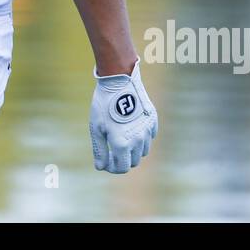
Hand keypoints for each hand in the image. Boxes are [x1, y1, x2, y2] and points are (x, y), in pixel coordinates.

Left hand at [89, 56, 157, 173]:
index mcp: (122, 144)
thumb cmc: (104, 105)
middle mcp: (138, 141)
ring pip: (143, 151)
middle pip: (134, 161)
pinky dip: (142, 138)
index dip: (112, 167)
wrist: (119, 81)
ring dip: (133, 150)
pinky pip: (149, 137)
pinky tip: (131, 128)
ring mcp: (147, 131)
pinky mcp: (153, 121)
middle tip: (112, 151)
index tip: (106, 162)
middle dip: (123, 159)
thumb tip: (101, 167)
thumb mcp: (96, 128)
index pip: (121, 168)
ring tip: (122, 138)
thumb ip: (100, 150)